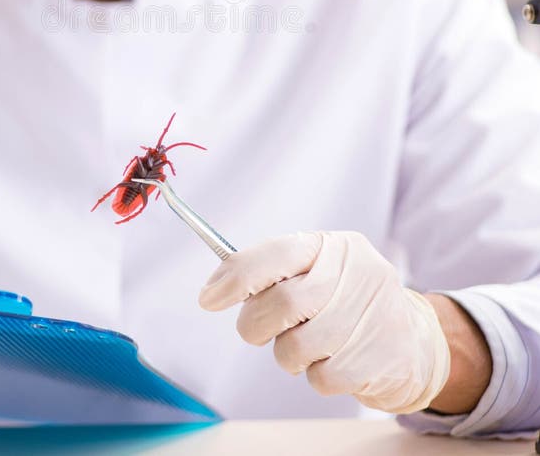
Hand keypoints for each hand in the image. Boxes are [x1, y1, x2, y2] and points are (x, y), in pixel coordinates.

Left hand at [199, 231, 450, 413]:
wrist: (415, 340)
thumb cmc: (346, 302)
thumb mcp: (318, 271)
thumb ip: (276, 273)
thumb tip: (218, 285)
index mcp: (334, 245)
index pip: (277, 253)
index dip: (236, 276)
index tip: (209, 298)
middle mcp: (357, 272)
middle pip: (283, 302)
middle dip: (256, 324)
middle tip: (257, 330)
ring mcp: (374, 314)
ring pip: (297, 346)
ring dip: (288, 354)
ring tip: (306, 345)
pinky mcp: (384, 357)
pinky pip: (322, 377)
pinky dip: (317, 376)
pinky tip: (334, 361)